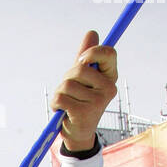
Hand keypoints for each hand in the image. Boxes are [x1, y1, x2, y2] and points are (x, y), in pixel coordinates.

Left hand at [50, 31, 117, 152]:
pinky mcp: (84, 112)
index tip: (81, 60)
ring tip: (66, 103)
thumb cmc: (80, 101)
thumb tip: (92, 33)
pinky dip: (55, 103)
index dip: (92, 52)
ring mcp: (98, 101)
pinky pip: (61, 98)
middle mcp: (108, 88)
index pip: (109, 53)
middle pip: (80, 69)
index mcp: (111, 77)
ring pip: (67, 84)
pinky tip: (61, 110)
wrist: (78, 133)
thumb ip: (86, 56)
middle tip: (70, 91)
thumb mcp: (83, 78)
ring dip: (59, 92)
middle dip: (67, 77)